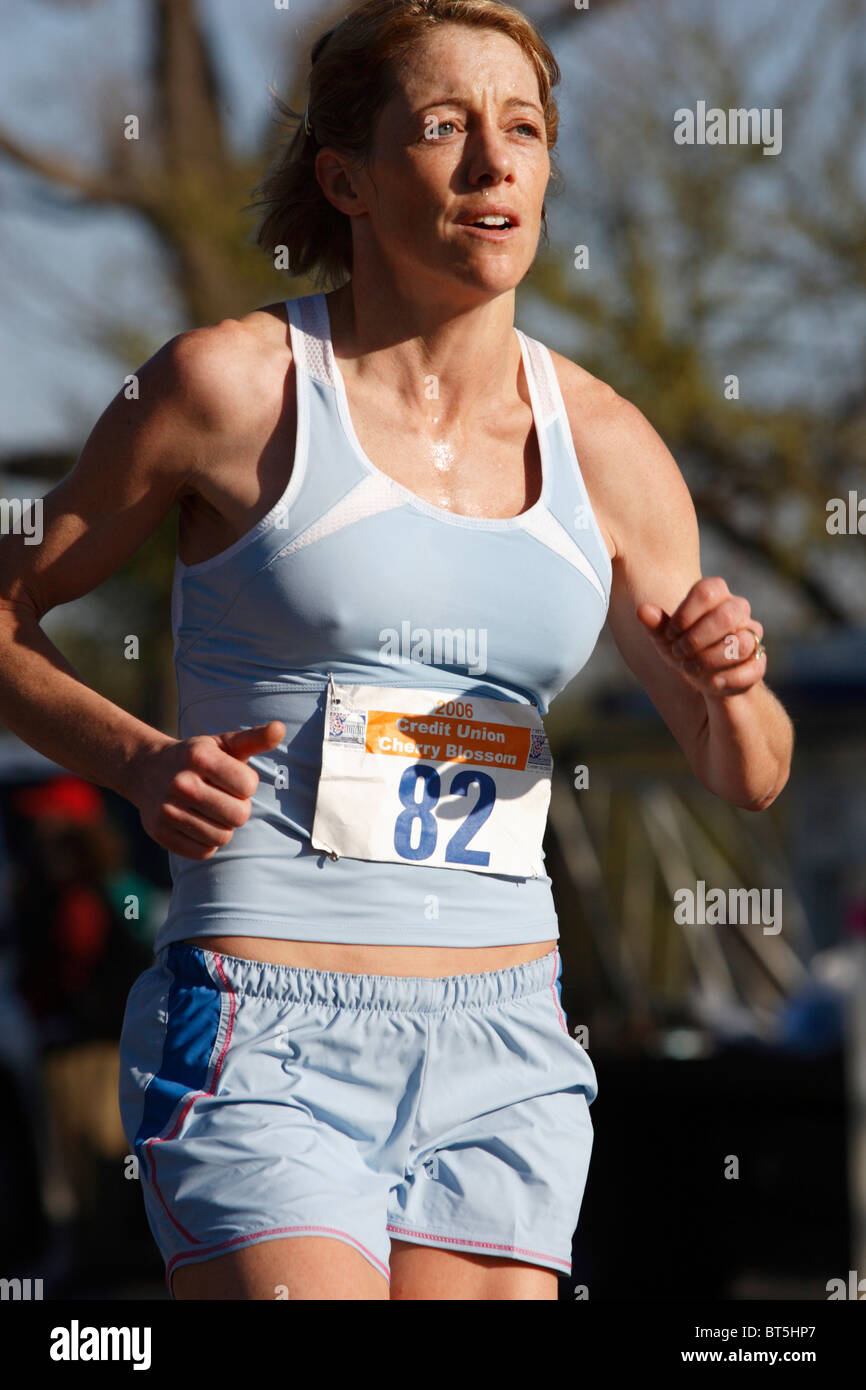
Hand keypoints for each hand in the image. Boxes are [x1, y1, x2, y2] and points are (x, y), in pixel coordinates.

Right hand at [127, 721, 285, 858]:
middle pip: (239, 816)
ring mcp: (168, 810)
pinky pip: (204, 851)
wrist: (147, 770)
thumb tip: (280, 728)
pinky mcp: (160, 833)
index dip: (246, 785)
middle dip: (238, 809)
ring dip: (223, 827)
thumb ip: (255, 739)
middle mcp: (181, 783)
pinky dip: (206, 842)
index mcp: (200, 757)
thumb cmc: (196, 757)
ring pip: (222, 837)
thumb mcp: (223, 744)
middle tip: (223, 798)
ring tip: (209, 810)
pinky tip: (196, 823)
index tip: (231, 778)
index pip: (249, 786)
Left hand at [636, 576, 764, 697]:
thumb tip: (642, 610)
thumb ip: (656, 625)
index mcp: (716, 597)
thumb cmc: (686, 652)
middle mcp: (739, 612)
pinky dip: (727, 679)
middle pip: (727, 615)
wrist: (707, 682)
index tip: (671, 633)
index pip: (708, 590)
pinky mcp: (758, 664)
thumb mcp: (666, 640)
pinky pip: (752, 669)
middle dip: (697, 638)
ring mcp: (752, 637)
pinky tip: (711, 684)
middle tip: (679, 652)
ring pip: (741, 644)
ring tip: (690, 669)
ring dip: (709, 660)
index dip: (686, 613)